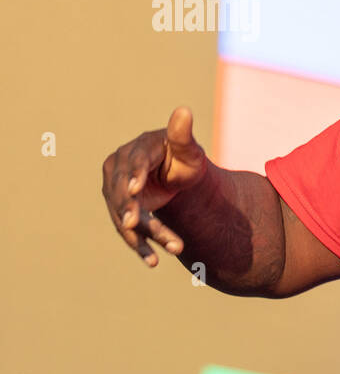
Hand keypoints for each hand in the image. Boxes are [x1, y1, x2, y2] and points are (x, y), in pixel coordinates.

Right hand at [101, 106, 209, 265]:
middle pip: (124, 192)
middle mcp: (120, 169)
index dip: (134, 176)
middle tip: (134, 223)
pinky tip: (153, 262)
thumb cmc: (184, 158)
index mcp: (137, 150)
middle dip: (129, 208)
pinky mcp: (122, 210)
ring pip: (127, 214)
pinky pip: (130, 229)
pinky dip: (141, 246)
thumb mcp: (188, 149)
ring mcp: (117, 191)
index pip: (133, 163)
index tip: (135, 190)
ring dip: (141, 233)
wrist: (179, 177)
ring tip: (162, 248)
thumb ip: (183, 134)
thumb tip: (184, 111)